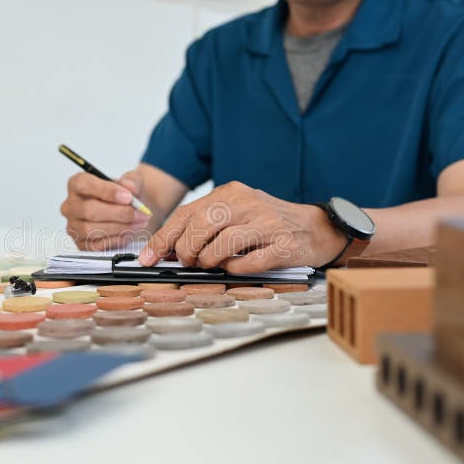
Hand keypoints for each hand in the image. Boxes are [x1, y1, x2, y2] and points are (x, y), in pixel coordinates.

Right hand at [61, 170, 150, 249]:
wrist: (128, 211)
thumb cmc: (123, 195)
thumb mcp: (131, 181)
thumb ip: (131, 181)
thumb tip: (129, 187)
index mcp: (77, 184)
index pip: (84, 185)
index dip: (107, 192)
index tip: (128, 197)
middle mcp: (70, 205)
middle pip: (89, 210)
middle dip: (119, 213)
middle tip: (139, 213)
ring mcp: (73, 226)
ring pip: (91, 230)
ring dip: (119, 228)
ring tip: (138, 223)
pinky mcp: (80, 244)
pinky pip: (95, 245)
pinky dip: (115, 240)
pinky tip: (128, 233)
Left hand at [138, 181, 346, 271]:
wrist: (315, 228)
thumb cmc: (266, 224)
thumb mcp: (234, 213)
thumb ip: (205, 225)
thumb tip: (168, 249)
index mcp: (230, 193)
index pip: (186, 213)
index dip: (163, 238)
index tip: (148, 258)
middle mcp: (247, 203)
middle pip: (201, 226)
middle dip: (186, 250)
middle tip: (187, 262)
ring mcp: (266, 223)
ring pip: (222, 243)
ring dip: (209, 261)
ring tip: (212, 265)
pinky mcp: (283, 245)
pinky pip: (249, 262)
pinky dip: (236, 270)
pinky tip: (236, 268)